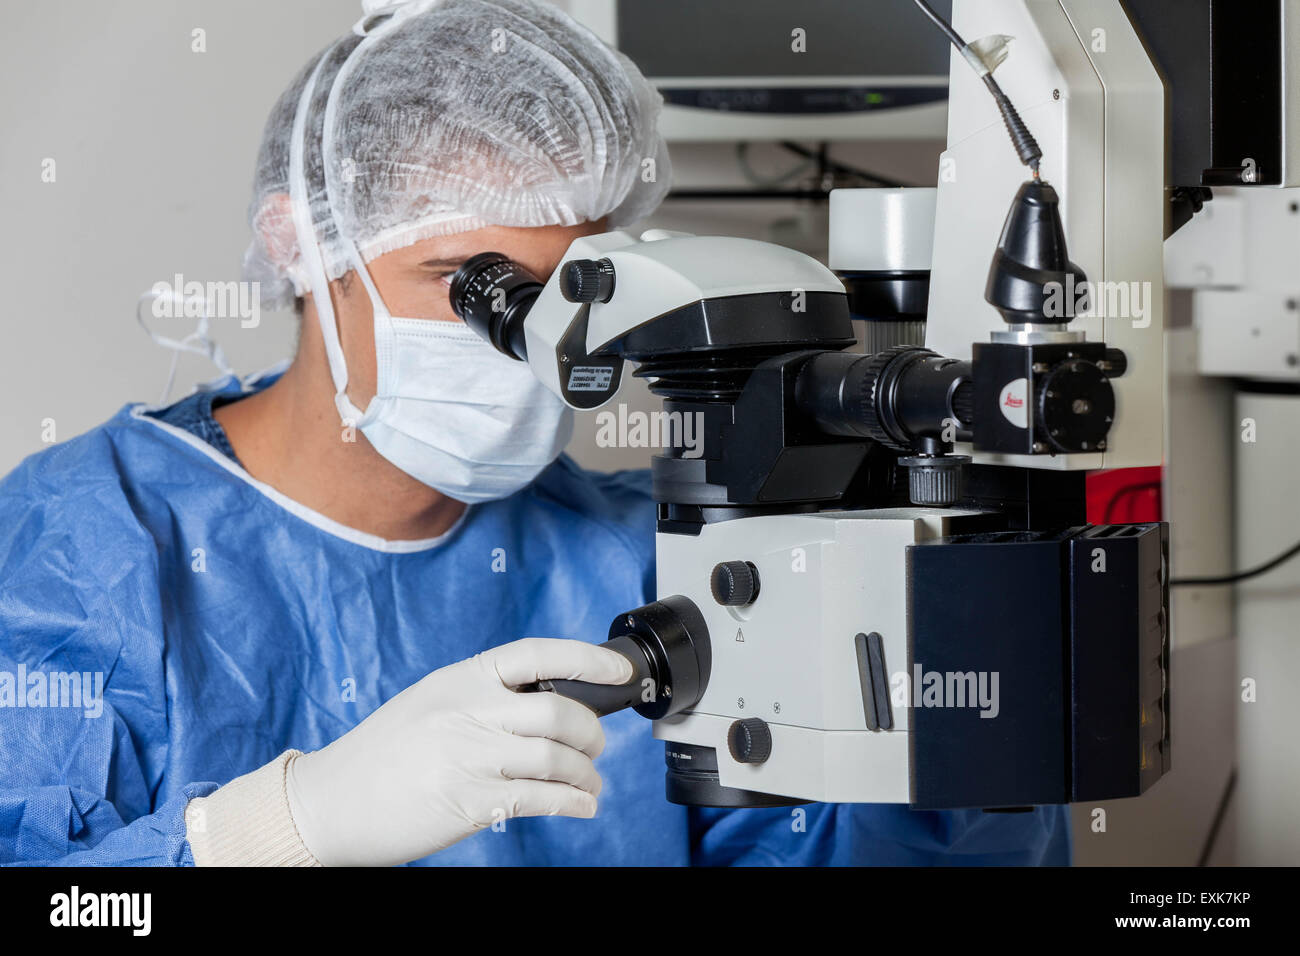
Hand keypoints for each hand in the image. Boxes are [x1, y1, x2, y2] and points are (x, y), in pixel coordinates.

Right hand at [284, 637, 633, 865]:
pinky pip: (540, 798)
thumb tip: (548, 700)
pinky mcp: (469, 801)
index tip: (619, 669)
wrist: (330, 801)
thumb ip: (483, 696)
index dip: (587, 659)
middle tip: (595, 746)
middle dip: (591, 732)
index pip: (536, 655)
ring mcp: (468, 756)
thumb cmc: (383, 752)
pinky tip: (581, 805)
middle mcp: (467, 711)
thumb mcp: (431, 701)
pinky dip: (572, 802)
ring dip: (586, 773)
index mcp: (460, 679)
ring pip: (555, 757)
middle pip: (557, 711)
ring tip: (588, 783)